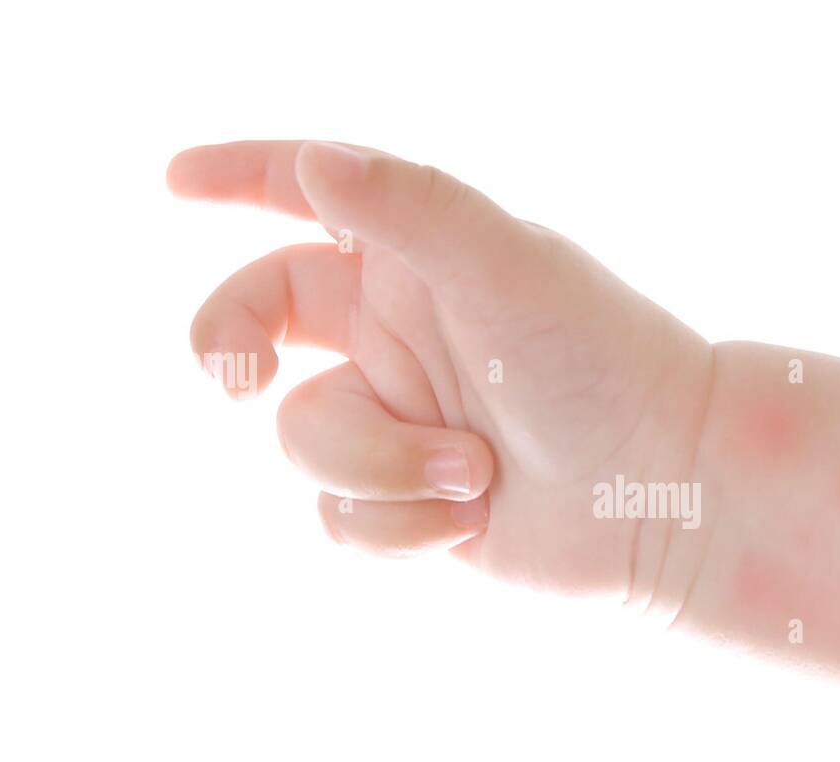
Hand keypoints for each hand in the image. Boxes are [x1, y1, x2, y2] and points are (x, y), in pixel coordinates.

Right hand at [169, 140, 713, 598]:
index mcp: (420, 260)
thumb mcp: (510, 269)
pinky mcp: (410, 502)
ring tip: (478, 473)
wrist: (664, 495)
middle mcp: (400, 335)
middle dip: (231, 342)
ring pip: (305, 441)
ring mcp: (400, 420)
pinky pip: (342, 518)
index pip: (309, 201)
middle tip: (237, 374)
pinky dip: (400, 524)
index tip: (175, 182)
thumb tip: (316, 160)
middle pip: (262, 318)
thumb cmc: (604, 365)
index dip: (239, 180)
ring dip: (382, 465)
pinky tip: (473, 517)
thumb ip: (412, 208)